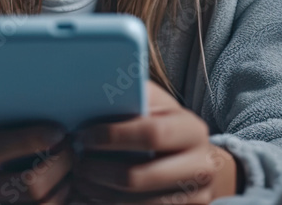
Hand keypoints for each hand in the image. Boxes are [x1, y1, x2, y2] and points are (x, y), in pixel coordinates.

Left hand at [70, 80, 242, 203]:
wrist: (204, 165)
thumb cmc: (169, 128)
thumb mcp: (160, 108)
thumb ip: (137, 97)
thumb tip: (96, 88)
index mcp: (192, 130)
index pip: (150, 134)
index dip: (112, 136)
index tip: (84, 136)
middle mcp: (200, 166)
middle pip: (138, 177)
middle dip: (99, 170)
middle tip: (77, 163)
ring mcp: (195, 197)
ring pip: (135, 204)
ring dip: (100, 192)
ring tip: (81, 180)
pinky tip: (94, 196)